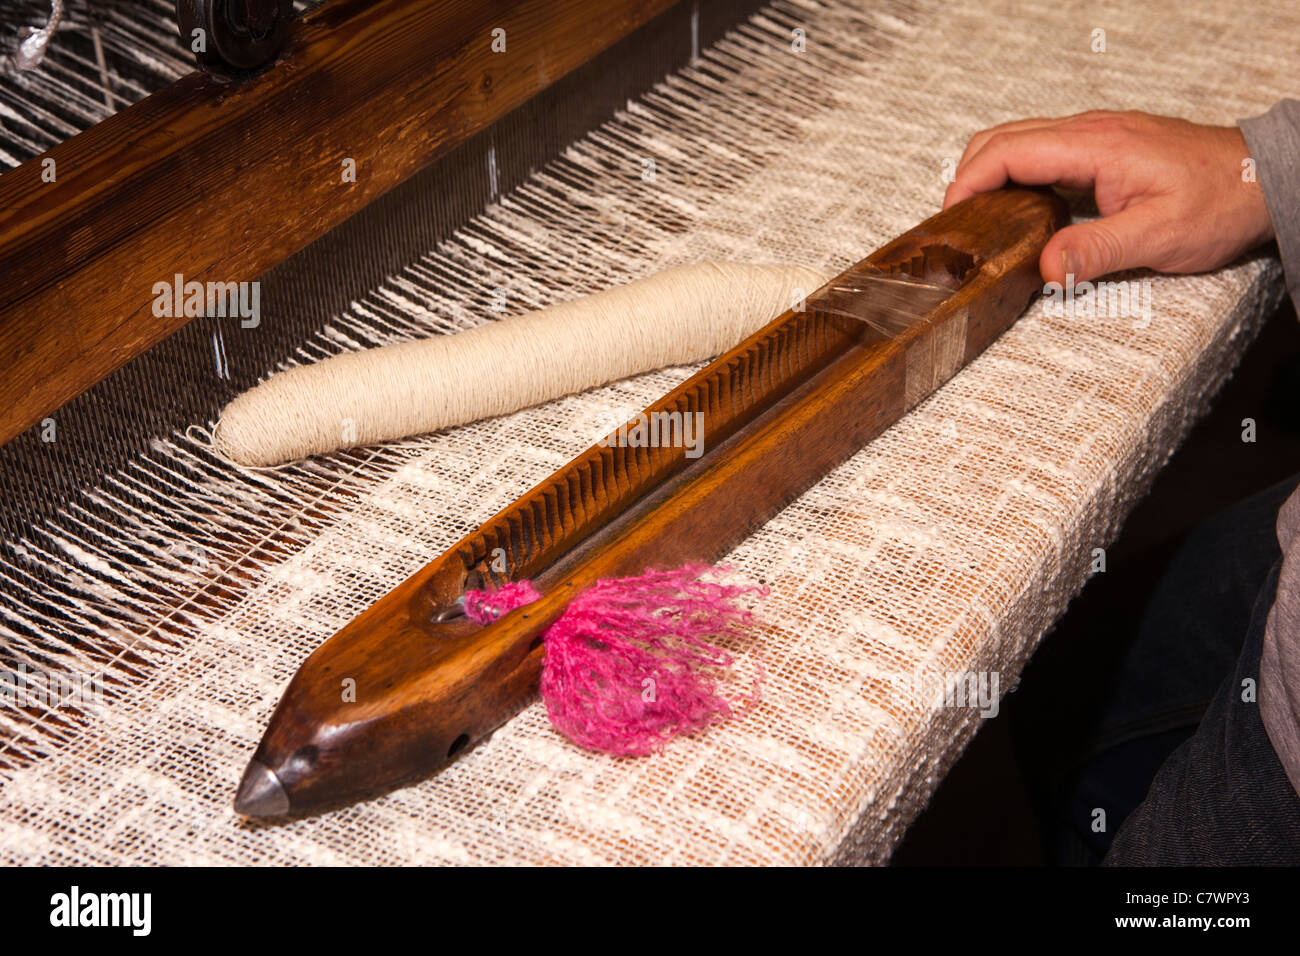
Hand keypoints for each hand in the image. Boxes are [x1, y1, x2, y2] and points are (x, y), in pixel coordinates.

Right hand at [943, 110, 1274, 285]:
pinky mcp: (1102, 149)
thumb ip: (1098, 251)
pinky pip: (1043, 154)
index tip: (949, 218)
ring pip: (1020, 143)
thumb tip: (1046, 269)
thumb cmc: (1221, 201)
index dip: (968, 182)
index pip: (1009, 151)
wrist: (1264, 178)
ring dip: (990, 177)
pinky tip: (1020, 214)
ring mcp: (1096, 137)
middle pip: (1003, 139)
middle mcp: (1091, 132)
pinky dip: (1015, 178)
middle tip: (956, 227)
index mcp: (1096, 146)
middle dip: (967, 178)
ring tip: (981, 224)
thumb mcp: (1159, 237)